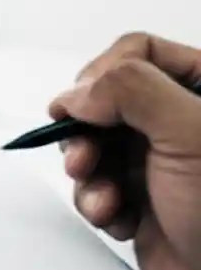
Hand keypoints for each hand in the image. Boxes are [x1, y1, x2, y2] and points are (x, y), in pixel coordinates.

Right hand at [50, 32, 200, 269]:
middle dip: (86, 131)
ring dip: (88, 173)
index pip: (139, 52)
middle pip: (105, 99)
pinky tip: (119, 218)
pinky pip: (95, 184)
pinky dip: (97, 202)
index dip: (103, 74)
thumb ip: (133, 92)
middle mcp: (181, 122)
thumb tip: (81, 91)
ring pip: (93, 142)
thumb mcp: (192, 135)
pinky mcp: (142, 196)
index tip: (83, 105)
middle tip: (83, 155)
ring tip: (103, 197)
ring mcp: (160, 160)